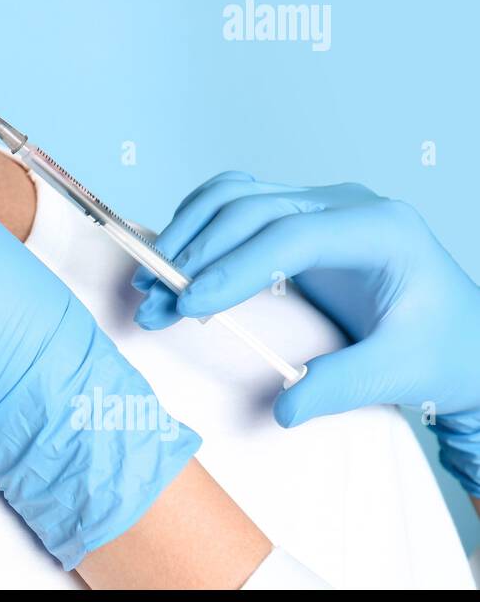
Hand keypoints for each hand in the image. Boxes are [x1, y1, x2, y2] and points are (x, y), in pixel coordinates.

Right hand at [132, 172, 479, 494]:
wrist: (462, 338)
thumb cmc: (445, 350)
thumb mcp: (405, 372)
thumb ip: (345, 385)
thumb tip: (285, 405)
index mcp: (382, 230)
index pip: (291, 234)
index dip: (234, 266)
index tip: (193, 303)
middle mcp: (346, 206)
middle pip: (251, 208)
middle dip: (196, 254)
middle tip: (156, 301)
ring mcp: (318, 207)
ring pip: (234, 196)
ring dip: (186, 236)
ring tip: (153, 286)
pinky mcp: (295, 220)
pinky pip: (235, 205)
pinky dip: (198, 229)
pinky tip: (175, 263)